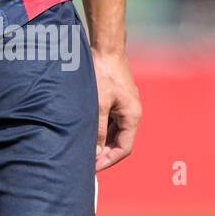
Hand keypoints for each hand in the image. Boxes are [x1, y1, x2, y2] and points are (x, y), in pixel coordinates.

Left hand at [92, 47, 140, 170]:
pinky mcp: (115, 99)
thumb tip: (96, 152)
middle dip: (103, 153)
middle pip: (119, 141)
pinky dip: (99, 128)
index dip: (108, 160)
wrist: (105, 48)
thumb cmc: (102, 73)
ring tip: (82, 149)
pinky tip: (84, 132)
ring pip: (113, 131)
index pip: (123, 148)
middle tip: (84, 162)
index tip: (92, 168)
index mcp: (132, 116)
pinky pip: (109, 120)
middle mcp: (131, 113)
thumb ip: (98, 129)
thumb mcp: (97, 103)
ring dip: (100, 141)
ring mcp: (124, 105)